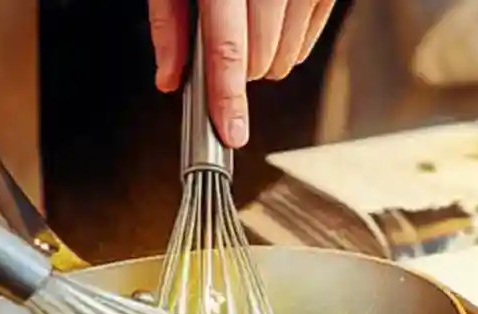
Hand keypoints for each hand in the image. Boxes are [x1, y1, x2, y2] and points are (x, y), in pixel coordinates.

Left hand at [147, 0, 336, 147]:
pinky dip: (288, 45)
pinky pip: (310, 44)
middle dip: (239, 69)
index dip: (228, 95)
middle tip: (225, 44)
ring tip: (249, 21)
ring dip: (265, 59)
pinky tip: (274, 18)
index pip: (228, 45)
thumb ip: (168, 21)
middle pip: (260, 59)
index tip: (231, 131)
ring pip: (288, 59)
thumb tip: (170, 78)